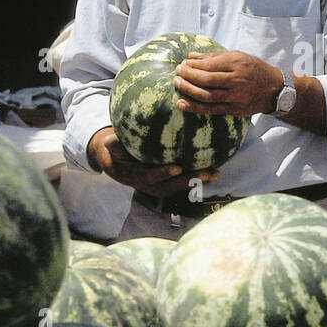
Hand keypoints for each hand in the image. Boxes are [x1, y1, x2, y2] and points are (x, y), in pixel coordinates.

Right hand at [85, 126, 217, 195]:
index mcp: (137, 176)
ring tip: (216, 173)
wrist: (118, 165)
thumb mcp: (111, 147)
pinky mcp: (169, 185)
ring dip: (199, 180)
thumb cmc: (116, 151)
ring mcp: (161, 187)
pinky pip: (185, 182)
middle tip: (207, 173)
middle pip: (173, 185)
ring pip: (182, 186)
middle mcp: (151, 186)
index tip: (177, 167)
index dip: (164, 173)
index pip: (151, 177)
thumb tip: (110, 138)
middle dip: (190, 180)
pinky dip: (199, 178)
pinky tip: (215, 169)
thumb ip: (113, 145)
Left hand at [172, 50, 282, 116]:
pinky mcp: (234, 110)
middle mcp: (237, 80)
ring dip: (188, 90)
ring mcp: (236, 97)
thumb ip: (214, 56)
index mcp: (237, 64)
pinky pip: (211, 109)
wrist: (274, 89)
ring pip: (206, 95)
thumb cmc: (254, 69)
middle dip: (188, 76)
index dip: (193, 65)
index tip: (183, 64)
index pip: (209, 65)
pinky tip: (181, 104)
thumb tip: (191, 56)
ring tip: (176, 84)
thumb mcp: (238, 56)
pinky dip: (194, 107)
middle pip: (206, 80)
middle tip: (177, 72)